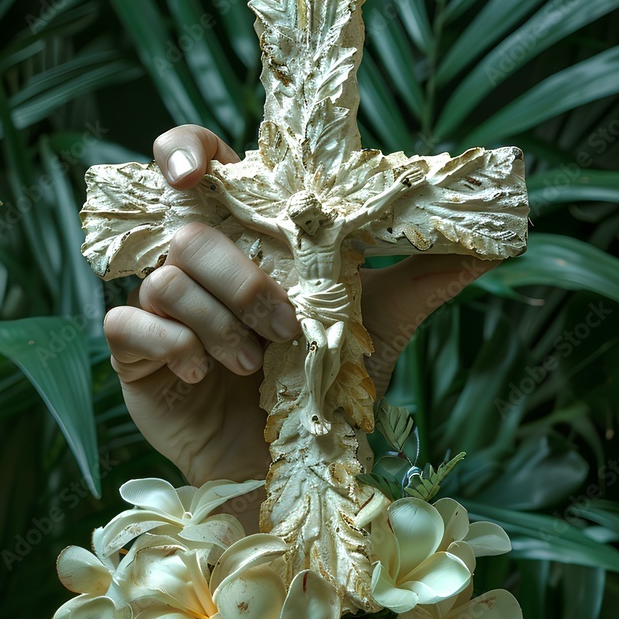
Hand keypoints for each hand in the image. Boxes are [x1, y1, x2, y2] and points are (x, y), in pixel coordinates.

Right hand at [104, 126, 492, 489]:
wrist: (295, 468)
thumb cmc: (329, 389)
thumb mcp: (380, 326)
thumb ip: (423, 278)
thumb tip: (492, 245)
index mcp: (246, 240)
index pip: (197, 165)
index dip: (186, 150)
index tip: (199, 173)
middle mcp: (199, 267)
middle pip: (183, 228)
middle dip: (238, 277)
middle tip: (282, 325)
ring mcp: (164, 310)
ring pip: (163, 279)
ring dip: (219, 321)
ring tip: (255, 365)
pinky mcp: (137, 357)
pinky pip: (127, 325)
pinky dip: (171, 345)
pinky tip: (205, 373)